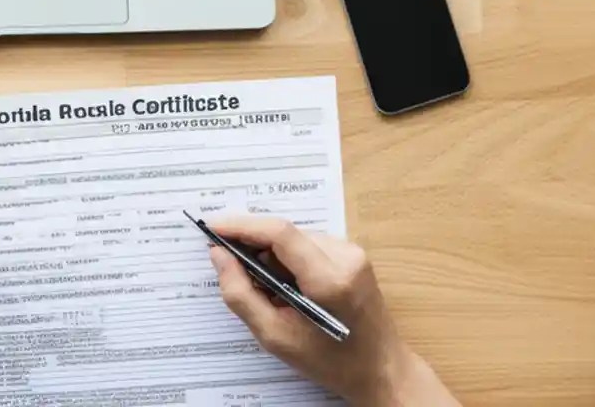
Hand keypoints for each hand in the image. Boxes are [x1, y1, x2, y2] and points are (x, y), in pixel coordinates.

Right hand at [208, 218, 458, 406]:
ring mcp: (353, 254)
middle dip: (253, 244)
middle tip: (232, 268)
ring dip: (272, 255)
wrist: (381, 369)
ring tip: (265, 289)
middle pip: (285, 234)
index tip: (213, 227)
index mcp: (329, 280)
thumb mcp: (275, 337)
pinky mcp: (354, 255)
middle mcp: (345, 257)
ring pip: (295, 238)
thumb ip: (240, 294)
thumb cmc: (330, 361)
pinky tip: (287, 286)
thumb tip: (219, 255)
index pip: (279, 233)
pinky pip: (309, 245)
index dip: (242, 226)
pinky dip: (289, 259)